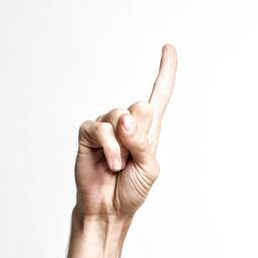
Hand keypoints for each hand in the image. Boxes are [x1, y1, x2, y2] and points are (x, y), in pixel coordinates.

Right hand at [74, 43, 176, 219]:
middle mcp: (127, 122)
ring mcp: (107, 126)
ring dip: (123, 147)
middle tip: (132, 158)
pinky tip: (111, 163)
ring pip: (120, 118)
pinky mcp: (89, 133)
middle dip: (140, 136)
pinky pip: (101, 129)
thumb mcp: (149, 168)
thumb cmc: (131, 189)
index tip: (169, 48)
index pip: (159, 95)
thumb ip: (143, 141)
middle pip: (141, 107)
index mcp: (148, 129)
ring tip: (120, 165)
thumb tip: (127, 116)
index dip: (165, 72)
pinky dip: (110, 148)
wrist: (109, 209)